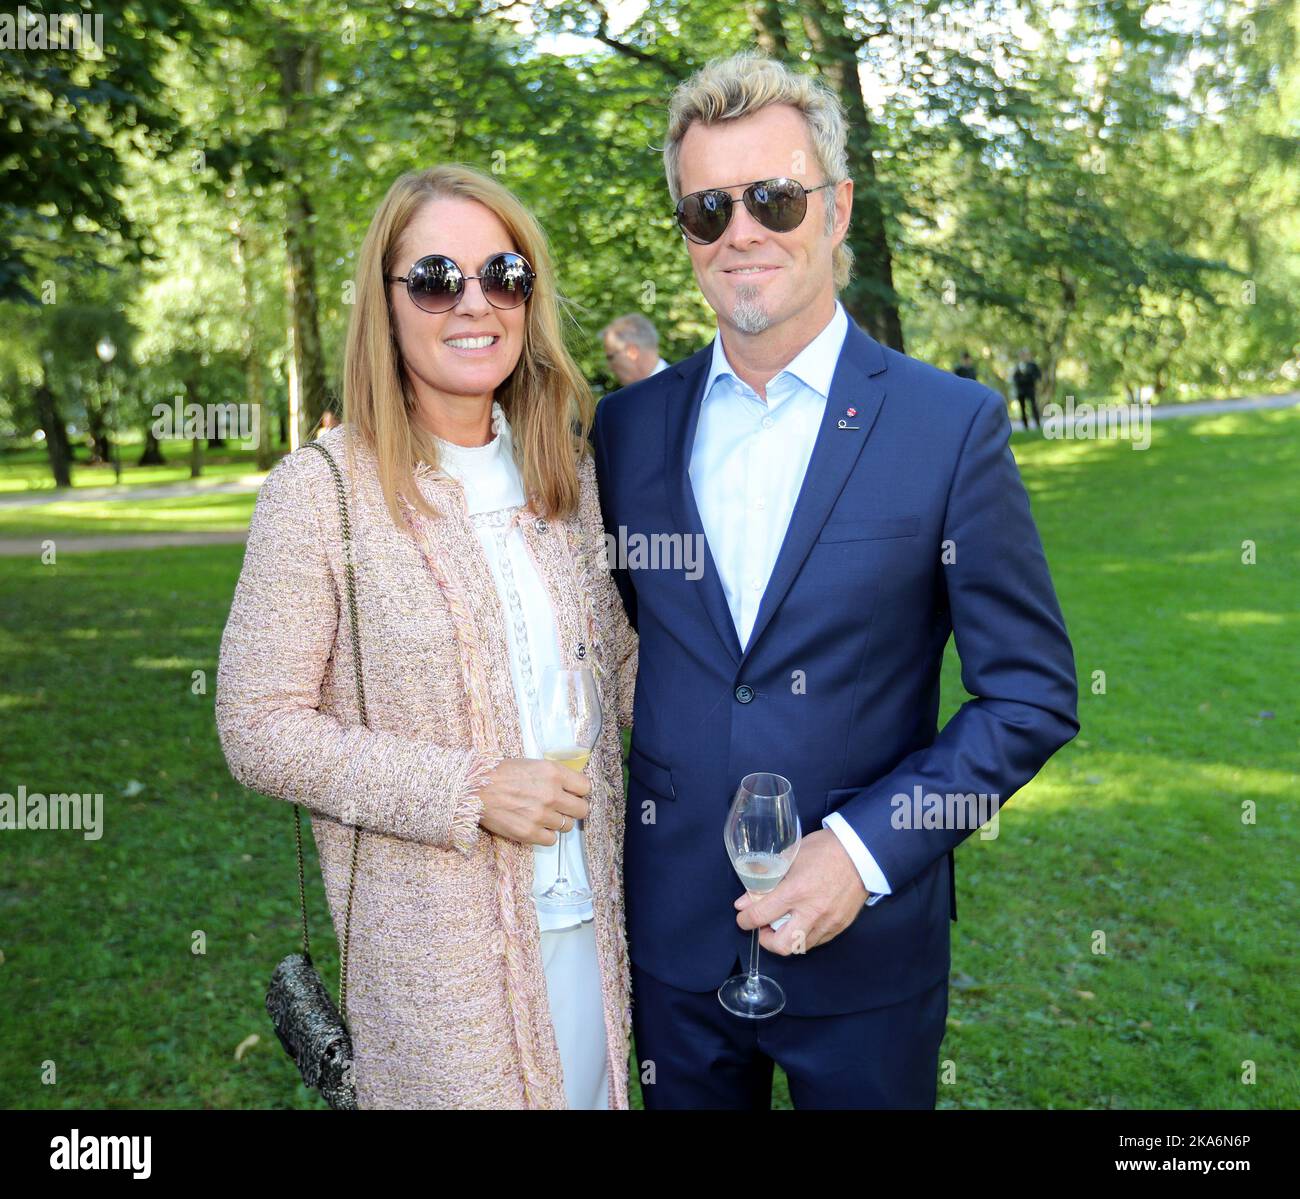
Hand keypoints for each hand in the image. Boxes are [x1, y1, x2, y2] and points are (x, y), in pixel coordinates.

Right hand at [476, 757, 590, 845]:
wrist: (474, 788)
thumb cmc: (501, 774)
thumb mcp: (533, 764)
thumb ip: (555, 776)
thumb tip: (572, 787)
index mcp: (554, 773)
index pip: (586, 787)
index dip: (579, 791)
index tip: (572, 794)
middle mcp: (551, 794)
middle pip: (582, 810)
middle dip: (573, 809)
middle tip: (561, 808)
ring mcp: (541, 815)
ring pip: (567, 826)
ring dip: (557, 822)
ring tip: (541, 815)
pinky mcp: (529, 833)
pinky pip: (551, 840)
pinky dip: (545, 835)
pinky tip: (535, 826)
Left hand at [734, 829, 867, 954]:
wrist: (861, 852)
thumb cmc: (824, 849)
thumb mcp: (791, 856)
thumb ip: (767, 878)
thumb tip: (745, 899)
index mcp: (795, 891)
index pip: (760, 915)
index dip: (745, 920)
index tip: (743, 918)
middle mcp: (811, 911)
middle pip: (781, 945)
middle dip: (766, 940)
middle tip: (764, 928)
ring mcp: (828, 922)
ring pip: (800, 947)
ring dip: (787, 940)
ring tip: (783, 925)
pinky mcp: (840, 926)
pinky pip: (817, 941)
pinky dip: (804, 936)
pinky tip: (802, 923)